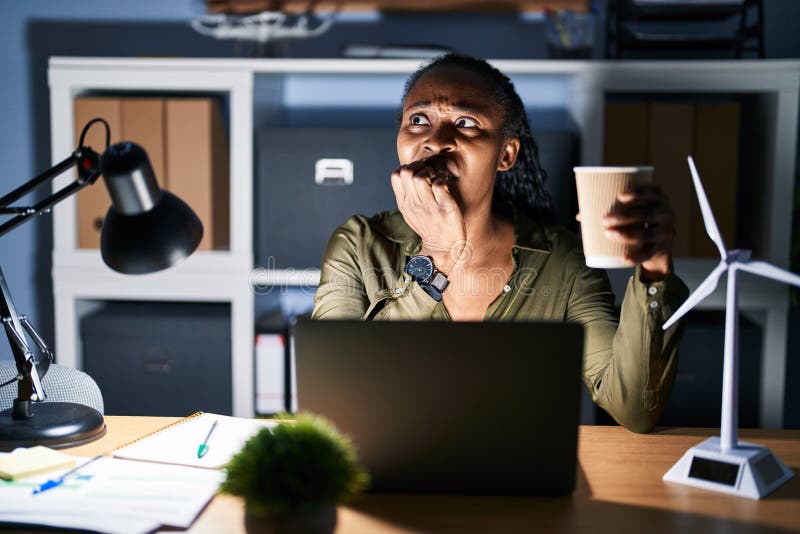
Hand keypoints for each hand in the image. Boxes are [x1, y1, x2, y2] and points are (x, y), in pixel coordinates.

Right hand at [390, 157, 465, 272]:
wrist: (443, 249)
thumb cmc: (429, 227)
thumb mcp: (411, 213)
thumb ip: (407, 195)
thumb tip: (406, 174)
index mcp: (405, 204)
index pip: (395, 176)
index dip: (407, 168)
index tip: (417, 172)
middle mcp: (415, 204)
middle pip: (407, 173)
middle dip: (418, 166)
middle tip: (428, 172)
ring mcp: (429, 207)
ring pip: (421, 177)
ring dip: (431, 171)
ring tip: (436, 177)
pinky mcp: (446, 208)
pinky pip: (440, 185)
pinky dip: (443, 180)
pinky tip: (446, 185)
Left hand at [602, 183, 674, 279]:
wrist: (659, 244)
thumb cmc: (639, 221)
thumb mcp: (633, 211)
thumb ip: (611, 209)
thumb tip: (581, 215)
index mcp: (660, 199)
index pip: (654, 192)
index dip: (639, 192)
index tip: (619, 196)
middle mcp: (667, 214)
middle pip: (646, 213)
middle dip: (624, 216)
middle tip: (604, 219)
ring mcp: (666, 232)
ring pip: (647, 233)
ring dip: (627, 234)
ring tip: (607, 233)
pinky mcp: (662, 248)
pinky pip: (648, 253)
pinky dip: (636, 257)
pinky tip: (623, 258)